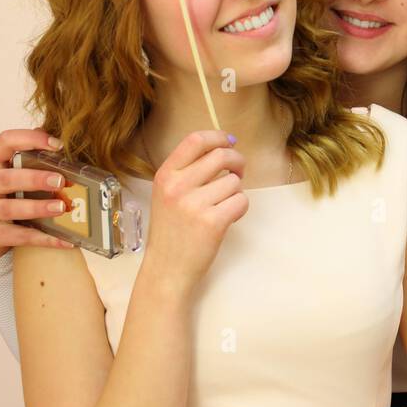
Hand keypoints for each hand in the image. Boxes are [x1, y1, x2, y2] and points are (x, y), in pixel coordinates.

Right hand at [0, 128, 77, 260]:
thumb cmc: (2, 196)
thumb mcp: (10, 173)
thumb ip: (31, 159)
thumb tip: (60, 145)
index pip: (5, 142)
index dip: (30, 140)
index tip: (56, 145)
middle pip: (6, 178)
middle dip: (34, 178)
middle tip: (60, 181)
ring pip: (10, 208)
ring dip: (37, 208)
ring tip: (60, 207)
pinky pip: (19, 236)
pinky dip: (43, 238)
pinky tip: (64, 239)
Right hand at [142, 130, 247, 291]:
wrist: (167, 269)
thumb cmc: (172, 231)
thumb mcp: (167, 194)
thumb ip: (189, 171)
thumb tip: (225, 145)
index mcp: (165, 176)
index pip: (195, 140)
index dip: (218, 137)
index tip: (229, 142)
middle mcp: (177, 187)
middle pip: (221, 156)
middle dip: (237, 161)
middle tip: (237, 172)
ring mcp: (194, 205)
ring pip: (234, 181)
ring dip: (236, 192)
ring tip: (222, 206)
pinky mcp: (212, 222)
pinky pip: (241, 201)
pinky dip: (240, 208)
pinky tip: (228, 217)